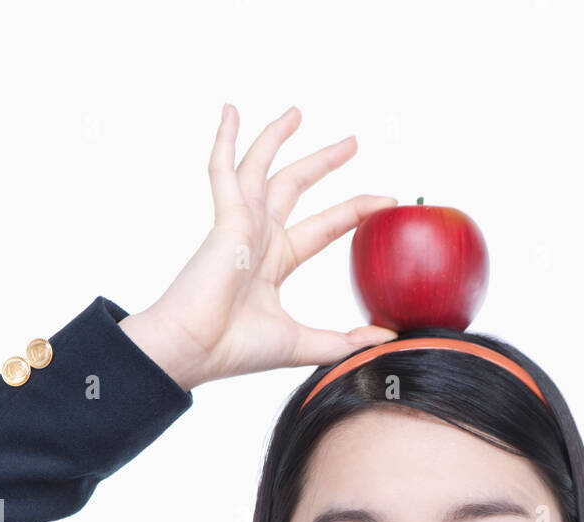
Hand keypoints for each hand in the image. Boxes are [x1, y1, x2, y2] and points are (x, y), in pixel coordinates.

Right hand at [121, 104, 399, 390]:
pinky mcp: (225, 219)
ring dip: (276, 137)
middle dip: (324, 162)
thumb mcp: (306, 345)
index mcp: (276, 263)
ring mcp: (240, 224)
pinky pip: (223, 170)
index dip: (353, 211)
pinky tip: (230, 111)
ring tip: (296, 112)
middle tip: (351, 143)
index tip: (383, 201)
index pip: (324, 227)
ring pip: (261, 167)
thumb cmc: (237, 349)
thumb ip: (345, 340)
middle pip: (296, 187)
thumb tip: (386, 338)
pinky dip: (225, 140)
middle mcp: (259, 238)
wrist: (197, 349)